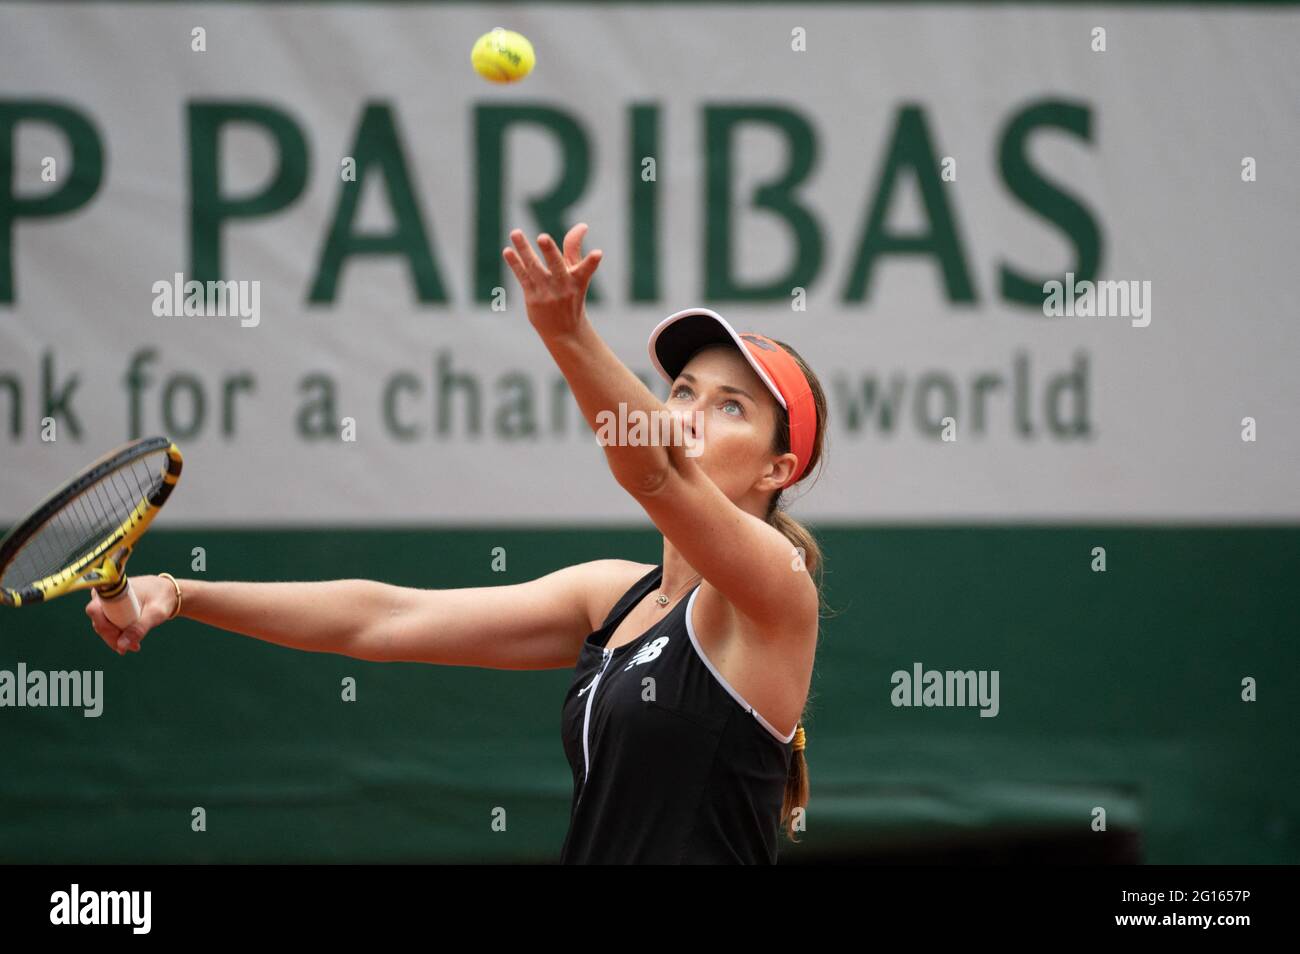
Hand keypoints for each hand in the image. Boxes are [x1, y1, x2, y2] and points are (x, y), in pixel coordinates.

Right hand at [85, 575, 177, 655]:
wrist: (167, 591)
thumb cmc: (162, 598)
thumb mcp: (155, 613)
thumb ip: (139, 628)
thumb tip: (121, 647)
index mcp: (114, 588)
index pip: (95, 610)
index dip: (105, 627)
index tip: (122, 637)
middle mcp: (106, 594)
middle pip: (99, 621)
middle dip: (114, 637)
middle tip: (134, 646)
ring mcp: (107, 602)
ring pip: (103, 626)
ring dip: (117, 638)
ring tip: (135, 645)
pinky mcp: (110, 609)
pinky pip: (109, 625)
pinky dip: (119, 635)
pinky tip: (131, 643)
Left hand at [501, 223, 601, 338]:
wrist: (564, 331)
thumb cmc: (571, 296)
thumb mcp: (576, 273)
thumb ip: (575, 248)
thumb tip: (582, 225)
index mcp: (578, 280)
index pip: (587, 269)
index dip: (592, 261)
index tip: (598, 253)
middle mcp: (563, 286)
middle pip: (556, 266)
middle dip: (550, 251)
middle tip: (542, 237)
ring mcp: (547, 293)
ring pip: (534, 267)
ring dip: (524, 249)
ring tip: (515, 232)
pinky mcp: (533, 298)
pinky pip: (523, 277)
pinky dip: (515, 263)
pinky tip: (508, 250)